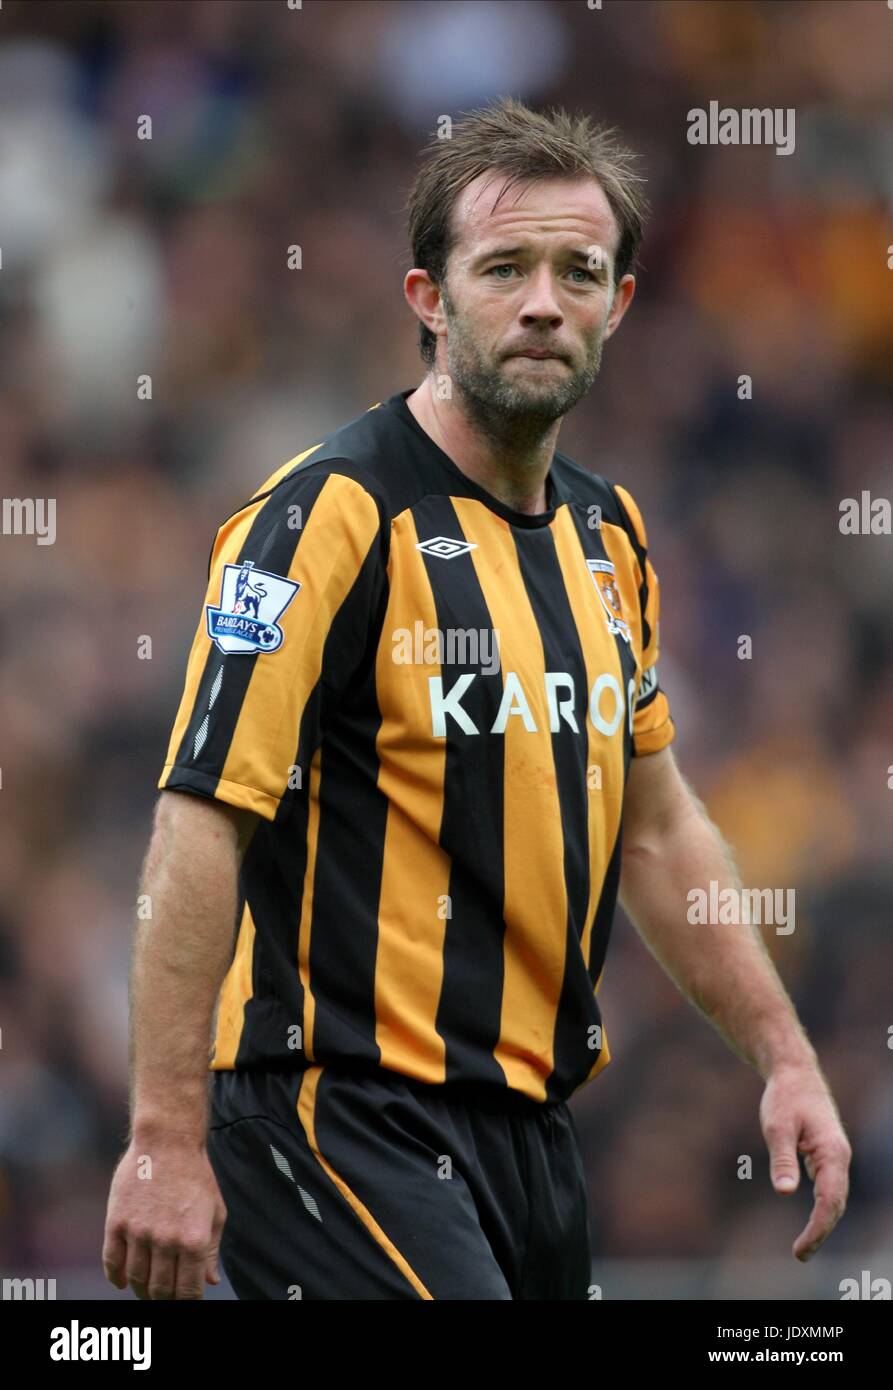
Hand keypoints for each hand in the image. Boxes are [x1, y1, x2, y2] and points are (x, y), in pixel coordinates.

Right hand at [103, 1136, 226, 1298]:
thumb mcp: (214, 1211)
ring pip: (135, 1279)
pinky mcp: (117, 1222)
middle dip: (163, 1299)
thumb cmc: (195, 1176)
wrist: (168, 1141)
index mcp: (194, 1240)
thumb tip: (210, 1282)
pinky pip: (112, 1262)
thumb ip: (211, 1250)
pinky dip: (116, 1278)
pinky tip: (123, 1281)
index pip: (186, 1291)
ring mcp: (139, 1232)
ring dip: (140, 1290)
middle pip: (159, 1290)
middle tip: (164, 1296)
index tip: (184, 1299)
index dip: (186, 1302)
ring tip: (145, 1289)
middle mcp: (165, 1240)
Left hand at [759, 1062, 850, 1260]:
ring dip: (823, 1222)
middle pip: (836, 1204)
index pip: (830, 1200)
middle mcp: (839, 1157)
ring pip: (834, 1197)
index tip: (800, 1248)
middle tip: (800, 1255)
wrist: (794, 1072)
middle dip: (821, 1231)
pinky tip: (811, 1221)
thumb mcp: (777, 1126)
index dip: (818, 1228)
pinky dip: (823, 1207)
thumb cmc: (785, 1096)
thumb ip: (782, 1158)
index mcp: (832, 1152)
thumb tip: (785, 1192)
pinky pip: (828, 1187)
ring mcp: (834, 1156)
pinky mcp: (826, 1154)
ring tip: (804, 1247)